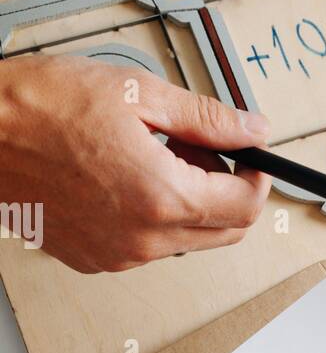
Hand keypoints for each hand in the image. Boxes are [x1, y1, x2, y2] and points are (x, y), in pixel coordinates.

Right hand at [0, 54, 271, 271]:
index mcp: (161, 197)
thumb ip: (207, 119)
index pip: (245, 208)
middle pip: (223, 233)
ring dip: (187, 204)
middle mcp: (141, 239)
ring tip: (153, 155)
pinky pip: (144, 247)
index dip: (258, 179)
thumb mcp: (138, 94)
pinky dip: (151, 217)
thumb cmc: (39, 108)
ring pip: (185, 241)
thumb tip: (250, 129)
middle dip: (227, 193)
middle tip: (202, 151)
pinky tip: (124, 177)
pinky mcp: (91, 259)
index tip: (251, 158)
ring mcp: (115, 255)